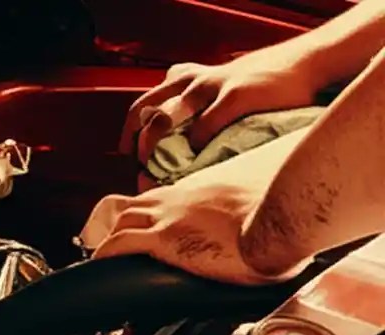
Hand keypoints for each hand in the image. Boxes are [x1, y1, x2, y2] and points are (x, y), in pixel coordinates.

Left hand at [79, 180, 305, 285]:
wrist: (281, 221)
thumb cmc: (280, 221)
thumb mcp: (260, 214)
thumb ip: (250, 219)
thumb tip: (260, 233)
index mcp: (204, 192)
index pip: (166, 197)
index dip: (150, 210)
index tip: (146, 223)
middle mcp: (182, 199)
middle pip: (136, 205)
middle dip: (122, 221)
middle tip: (114, 239)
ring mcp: (170, 217)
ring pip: (123, 220)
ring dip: (110, 236)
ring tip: (104, 254)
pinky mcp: (165, 238)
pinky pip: (121, 243)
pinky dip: (105, 252)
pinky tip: (100, 263)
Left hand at [121, 48, 321, 162]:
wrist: (305, 62)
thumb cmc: (261, 80)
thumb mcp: (219, 81)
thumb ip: (195, 99)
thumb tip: (178, 134)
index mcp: (185, 78)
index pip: (140, 107)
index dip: (129, 135)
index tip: (131, 159)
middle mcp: (191, 80)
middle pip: (143, 113)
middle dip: (136, 147)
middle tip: (142, 172)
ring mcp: (211, 86)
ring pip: (162, 118)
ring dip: (154, 150)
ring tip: (159, 172)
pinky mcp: (235, 96)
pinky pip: (202, 127)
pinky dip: (194, 148)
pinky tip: (198, 163)